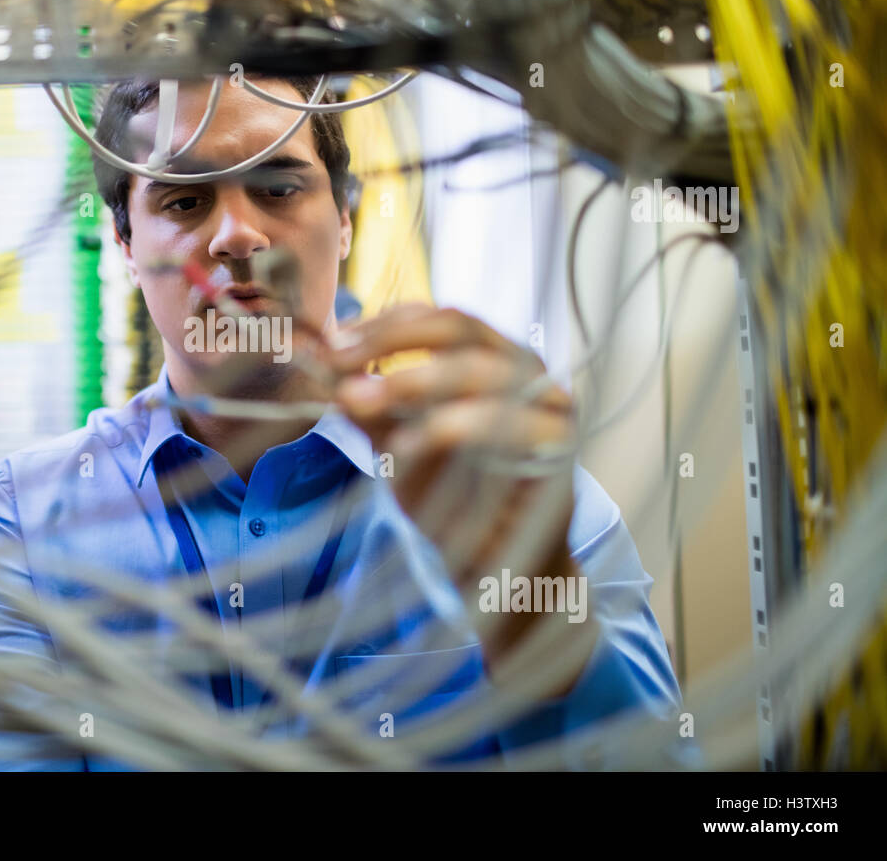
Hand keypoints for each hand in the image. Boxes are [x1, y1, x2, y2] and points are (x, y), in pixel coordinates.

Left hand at [328, 303, 594, 690]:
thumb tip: (325, 371)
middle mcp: (527, 370)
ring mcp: (551, 404)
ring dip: (413, 380)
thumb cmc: (455, 500)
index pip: (440, 318)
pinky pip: (505, 428)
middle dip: (392, 342)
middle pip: (462, 330)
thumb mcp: (400, 445)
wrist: (501, 568)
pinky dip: (451, 429)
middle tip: (338, 363)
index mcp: (493, 358)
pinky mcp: (561, 447)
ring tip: (358, 400)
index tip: (332, 344)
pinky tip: (403, 446)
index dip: (384, 324)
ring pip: (484, 372)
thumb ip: (371, 408)